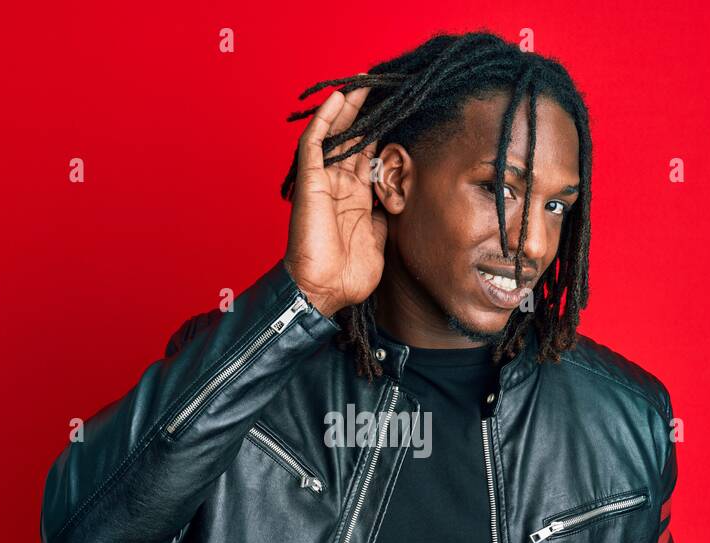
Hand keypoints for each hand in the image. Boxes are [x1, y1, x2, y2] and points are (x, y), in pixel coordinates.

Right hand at [284, 82, 387, 318]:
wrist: (323, 292)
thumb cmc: (348, 277)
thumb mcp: (379, 243)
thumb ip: (385, 217)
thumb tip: (395, 200)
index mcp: (356, 199)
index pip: (369, 156)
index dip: (382, 134)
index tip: (398, 113)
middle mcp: (339, 185)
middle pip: (354, 139)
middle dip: (367, 113)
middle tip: (383, 87)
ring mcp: (323, 181)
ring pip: (336, 134)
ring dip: (348, 107)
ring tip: (363, 82)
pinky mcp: (310, 182)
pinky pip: (314, 144)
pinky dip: (325, 120)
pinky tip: (338, 98)